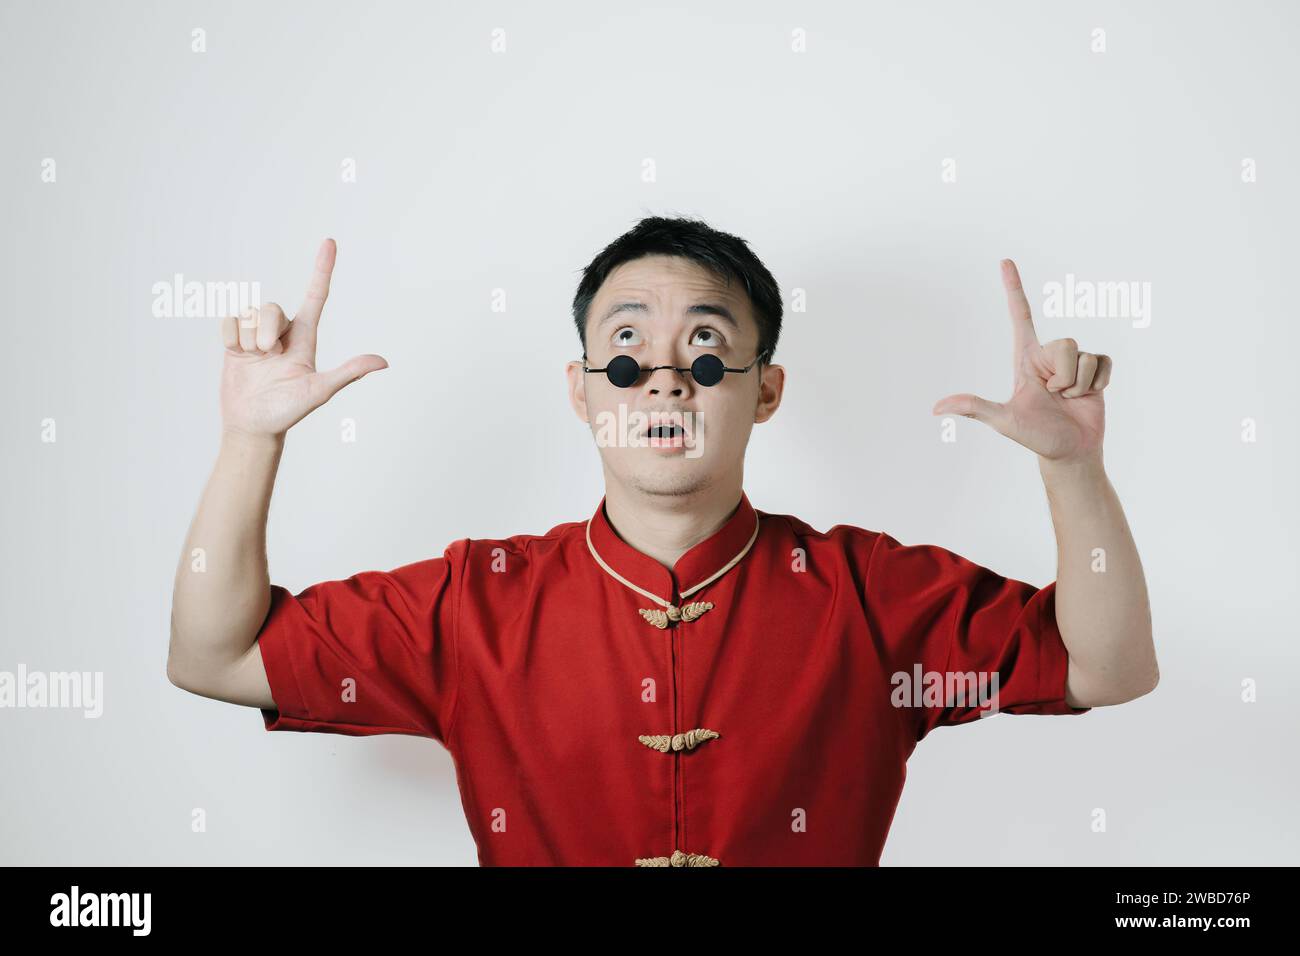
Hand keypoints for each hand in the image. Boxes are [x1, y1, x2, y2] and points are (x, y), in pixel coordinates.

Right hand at [219, 239, 387, 437]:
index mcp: (305, 337)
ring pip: (248, 313)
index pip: (316, 296)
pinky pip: (228, 320)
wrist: (253, 425)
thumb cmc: (288, 411)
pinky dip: (230, 339)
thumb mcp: (319, 391)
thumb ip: (348, 372)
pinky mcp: (235, 340)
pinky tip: (237, 357)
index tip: (330, 242)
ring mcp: (257, 335)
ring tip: (254, 362)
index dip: (322, 269)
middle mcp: (283, 331)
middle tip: (269, 357)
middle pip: (271, 306)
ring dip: (247, 340)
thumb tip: (383, 362)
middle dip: (265, 330)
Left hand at [932, 259, 1111, 463]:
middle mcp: (1049, 355)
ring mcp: (1074, 362)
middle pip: (1065, 344)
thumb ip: (974, 408)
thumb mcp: (1003, 420)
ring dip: (1080, 384)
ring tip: (1070, 399)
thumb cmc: (1035, 436)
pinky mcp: (1095, 370)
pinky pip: (1103, 363)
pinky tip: (1089, 396)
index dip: (1014, 288)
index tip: (1005, 261)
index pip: (1020, 316)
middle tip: (1055, 396)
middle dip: (1063, 375)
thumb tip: (937, 408)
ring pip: (1085, 356)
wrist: (1071, 451)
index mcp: (1025, 358)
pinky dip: (1098, 384)